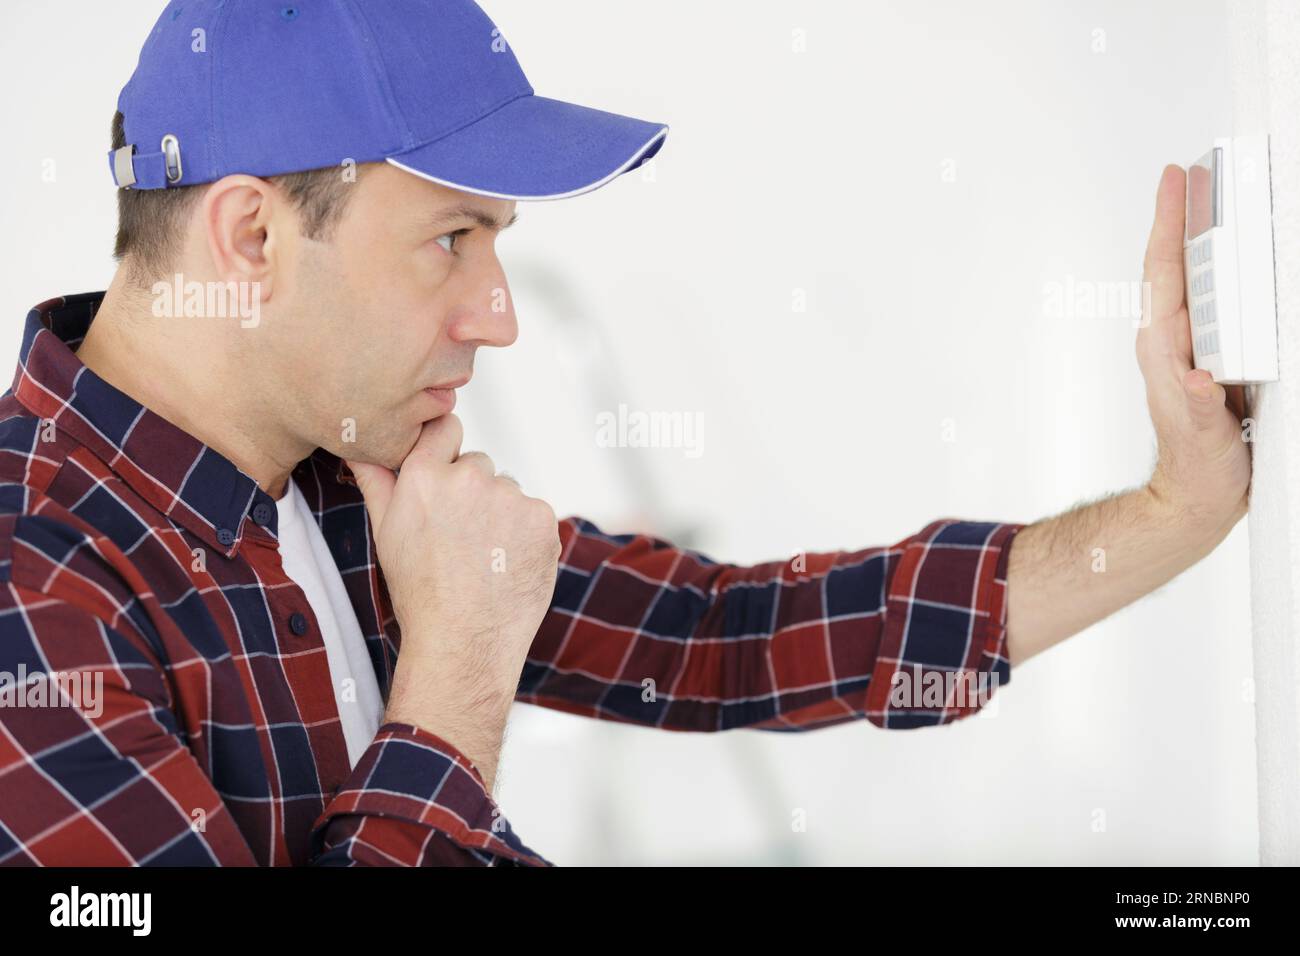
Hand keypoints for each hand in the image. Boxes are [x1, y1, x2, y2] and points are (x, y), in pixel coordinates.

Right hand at [345, 415, 560, 778]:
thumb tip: (361, 447)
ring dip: (501, 513)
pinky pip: (533, 513)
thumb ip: (377, 481)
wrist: (464, 642)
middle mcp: (468, 477)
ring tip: (484, 557)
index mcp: (424, 476)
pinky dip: (526, 534)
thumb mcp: (386, 533)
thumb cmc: (419, 592)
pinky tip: (507, 564)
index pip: (445, 427)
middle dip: (472, 492)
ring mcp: (509, 496)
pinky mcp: (541, 518)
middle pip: (479, 465)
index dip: (447, 449)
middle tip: (461, 538)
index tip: (447, 474)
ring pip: (507, 491)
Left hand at [1136, 164, 1250, 534]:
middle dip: (1188, 213)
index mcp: (1165, 347)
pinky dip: (1232, 270)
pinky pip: (1221, 301)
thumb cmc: (1198, 468)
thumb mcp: (1200, 440)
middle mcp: (1175, 338)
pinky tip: (1248, 253)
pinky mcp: (1213, 354)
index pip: (1164, 271)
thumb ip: (1197, 408)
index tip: (1173, 179)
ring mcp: (1193, 344)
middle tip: (1203, 167)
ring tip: (1220, 193)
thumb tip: (1197, 379)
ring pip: (1201, 278)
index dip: (1168, 222)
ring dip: (1210, 236)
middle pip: (1181, 262)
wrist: (1199, 496)